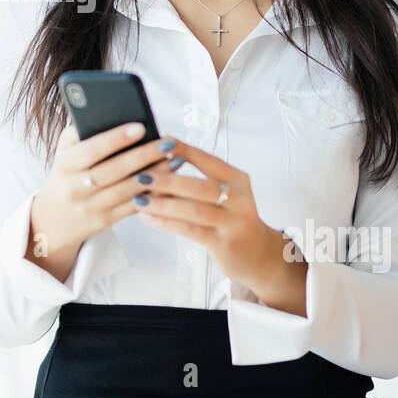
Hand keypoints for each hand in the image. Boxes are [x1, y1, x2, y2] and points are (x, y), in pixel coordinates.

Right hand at [31, 121, 180, 254]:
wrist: (55, 218)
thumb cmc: (67, 174)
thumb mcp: (63, 152)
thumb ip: (80, 132)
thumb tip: (110, 113)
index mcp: (64, 165)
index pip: (91, 150)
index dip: (116, 139)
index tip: (140, 127)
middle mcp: (75, 188)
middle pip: (114, 171)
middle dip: (143, 155)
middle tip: (167, 142)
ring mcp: (90, 207)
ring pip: (128, 190)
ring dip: (155, 174)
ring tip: (175, 158)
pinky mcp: (104, 221)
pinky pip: (133, 207)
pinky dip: (153, 193)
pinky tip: (170, 179)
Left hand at [131, 138, 304, 300]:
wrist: (258, 255)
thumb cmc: (232, 219)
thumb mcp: (225, 195)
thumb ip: (200, 180)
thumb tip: (160, 161)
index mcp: (237, 179)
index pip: (208, 160)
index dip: (184, 150)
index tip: (160, 142)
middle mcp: (239, 198)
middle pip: (198, 186)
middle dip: (166, 180)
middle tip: (140, 176)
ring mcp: (233, 222)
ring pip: (192, 209)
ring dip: (162, 203)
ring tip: (139, 199)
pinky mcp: (223, 243)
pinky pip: (189, 229)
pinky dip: (165, 222)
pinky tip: (148, 217)